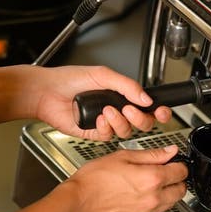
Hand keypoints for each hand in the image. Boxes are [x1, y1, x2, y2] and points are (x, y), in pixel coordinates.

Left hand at [32, 64, 171, 140]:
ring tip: (107, 110)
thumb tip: (146, 98)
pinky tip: (97, 118)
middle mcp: (116, 110)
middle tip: (129, 109)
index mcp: (120, 94)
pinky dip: (106, 128)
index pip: (146, 106)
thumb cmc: (70, 79)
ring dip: (120, 122)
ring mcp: (106, 123)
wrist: (47, 91)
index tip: (162, 111)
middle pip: (142, 123)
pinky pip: (108, 136)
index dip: (158, 111)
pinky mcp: (94, 133)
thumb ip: (127, 85)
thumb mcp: (102, 75)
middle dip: (140, 118)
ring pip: (126, 131)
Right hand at [65, 144, 186, 211]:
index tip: (173, 160)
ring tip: (151, 181)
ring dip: (168, 192)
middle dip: (177, 179)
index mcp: (151, 178)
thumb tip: (170, 151)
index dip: (179, 163)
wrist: (79, 201)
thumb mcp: (123, 156)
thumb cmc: (95, 178)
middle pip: (181, 190)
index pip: (181, 172)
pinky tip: (139, 192)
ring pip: (171, 203)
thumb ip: (151, 154)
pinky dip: (154, 202)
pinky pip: (155, 211)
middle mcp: (153, 198)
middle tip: (166, 170)